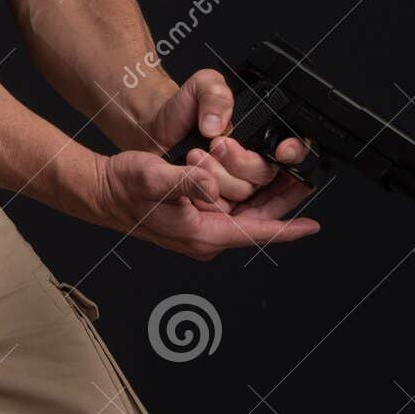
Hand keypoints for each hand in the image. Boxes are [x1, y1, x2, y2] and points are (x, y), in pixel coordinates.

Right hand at [91, 147, 320, 260]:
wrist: (102, 191)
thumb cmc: (124, 188)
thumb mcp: (154, 178)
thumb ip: (184, 182)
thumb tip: (210, 185)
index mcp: (201, 233)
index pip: (254, 233)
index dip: (286, 229)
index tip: (312, 226)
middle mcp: (205, 236)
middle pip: (257, 223)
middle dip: (284, 205)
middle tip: (307, 183)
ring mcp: (202, 228)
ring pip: (247, 216)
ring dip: (269, 198)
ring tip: (291, 178)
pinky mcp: (197, 218)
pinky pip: (233, 210)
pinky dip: (250, 196)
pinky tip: (260, 180)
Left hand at [147, 67, 309, 203]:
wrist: (157, 128)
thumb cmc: (183, 108)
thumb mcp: (202, 85)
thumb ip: (217, 93)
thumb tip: (218, 125)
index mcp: (260, 135)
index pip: (294, 150)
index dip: (294, 152)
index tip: (282, 151)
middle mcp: (254, 161)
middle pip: (266, 174)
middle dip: (242, 161)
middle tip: (217, 144)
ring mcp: (236, 182)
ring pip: (244, 191)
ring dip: (219, 174)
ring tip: (195, 153)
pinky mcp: (217, 199)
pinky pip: (222, 205)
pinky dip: (205, 189)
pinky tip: (191, 172)